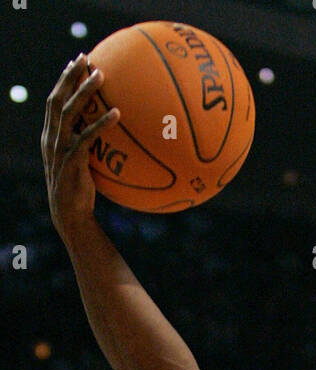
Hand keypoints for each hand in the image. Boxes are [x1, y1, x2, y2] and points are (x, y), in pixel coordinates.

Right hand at [42, 54, 119, 238]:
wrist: (70, 216)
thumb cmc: (79, 191)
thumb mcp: (80, 164)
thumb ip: (87, 145)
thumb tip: (113, 135)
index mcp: (50, 136)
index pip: (54, 100)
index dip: (64, 80)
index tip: (77, 62)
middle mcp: (51, 138)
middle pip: (58, 99)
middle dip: (70, 76)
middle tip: (86, 58)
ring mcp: (59, 148)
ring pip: (69, 111)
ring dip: (85, 91)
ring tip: (101, 75)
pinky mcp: (71, 161)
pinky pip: (87, 136)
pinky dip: (101, 123)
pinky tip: (117, 113)